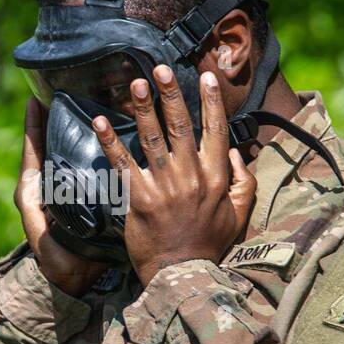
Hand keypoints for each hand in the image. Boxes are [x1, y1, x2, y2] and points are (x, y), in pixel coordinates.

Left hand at [14, 97, 108, 296]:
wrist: (75, 281)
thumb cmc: (53, 259)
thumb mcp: (39, 231)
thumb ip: (34, 208)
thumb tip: (31, 180)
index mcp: (37, 188)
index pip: (34, 148)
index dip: (34, 123)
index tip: (37, 98)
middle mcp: (53, 184)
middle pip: (55, 144)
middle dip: (60, 118)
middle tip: (72, 90)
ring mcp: (72, 188)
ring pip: (75, 152)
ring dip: (83, 129)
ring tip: (96, 103)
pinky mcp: (89, 196)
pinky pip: (93, 165)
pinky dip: (100, 147)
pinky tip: (115, 133)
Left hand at [93, 66, 255, 286]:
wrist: (183, 275)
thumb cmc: (209, 245)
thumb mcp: (239, 214)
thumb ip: (244, 182)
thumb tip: (238, 154)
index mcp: (217, 178)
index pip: (216, 131)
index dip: (211, 102)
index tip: (206, 76)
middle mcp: (191, 177)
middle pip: (181, 127)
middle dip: (171, 95)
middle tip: (160, 68)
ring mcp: (164, 187)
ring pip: (153, 139)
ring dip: (143, 108)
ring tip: (136, 84)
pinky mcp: (138, 199)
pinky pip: (122, 164)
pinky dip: (110, 141)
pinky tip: (99, 121)